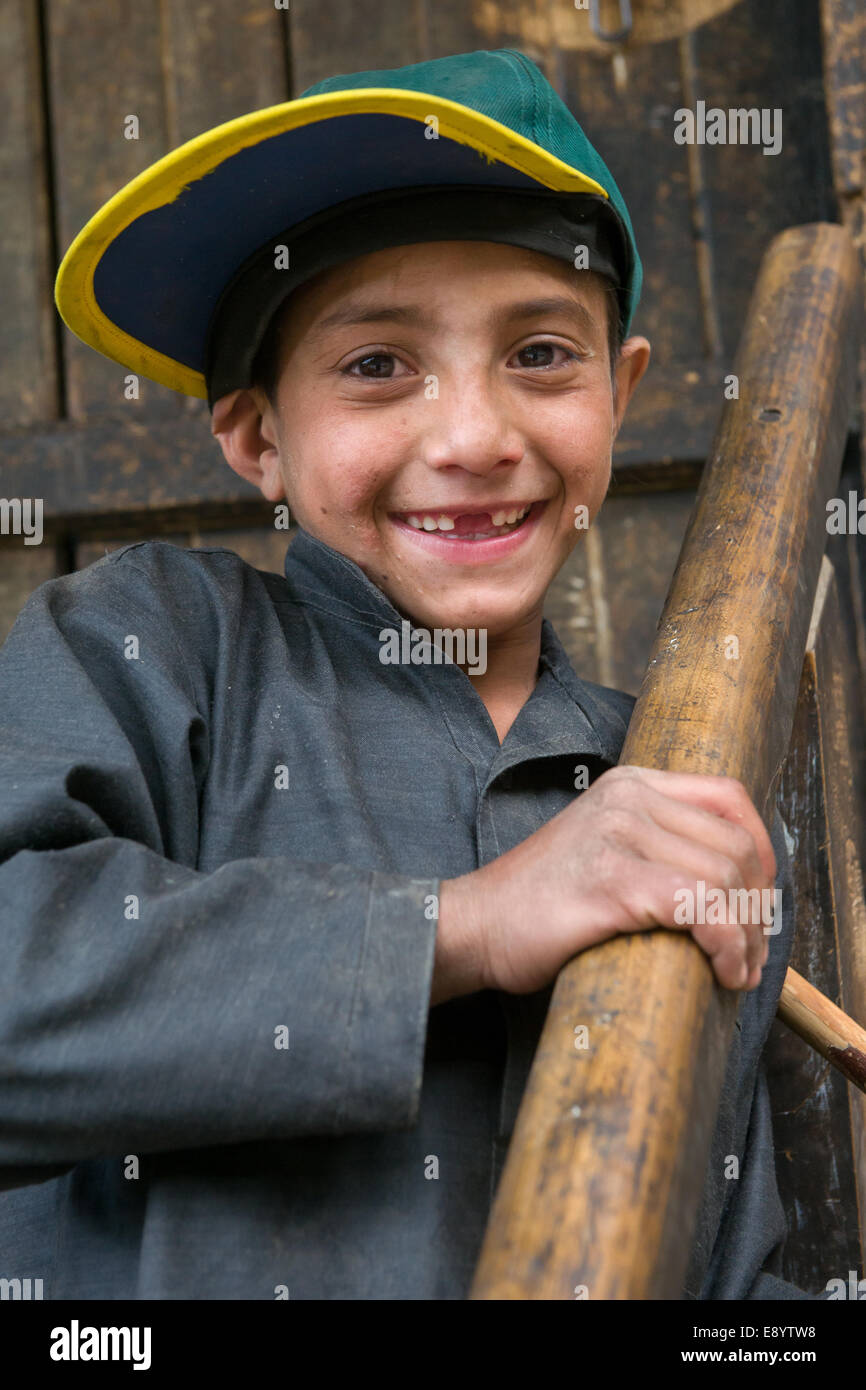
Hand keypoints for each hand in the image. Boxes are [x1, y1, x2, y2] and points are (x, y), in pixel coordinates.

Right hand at [434, 764, 775, 1003]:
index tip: (760, 899)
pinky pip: (699, 906)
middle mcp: (627, 798)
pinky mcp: (612, 880)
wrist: (474, 925)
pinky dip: (725, 944)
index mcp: (628, 784)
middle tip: (753, 953)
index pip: (728, 797)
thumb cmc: (538, 904)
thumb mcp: (602, 848)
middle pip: (734, 842)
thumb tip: (732, 881)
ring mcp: (618, 835)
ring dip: (746, 935)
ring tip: (738, 970)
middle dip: (758, 905)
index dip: (762, 849)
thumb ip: (655, 843)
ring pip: (723, 877)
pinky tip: (723, 971)